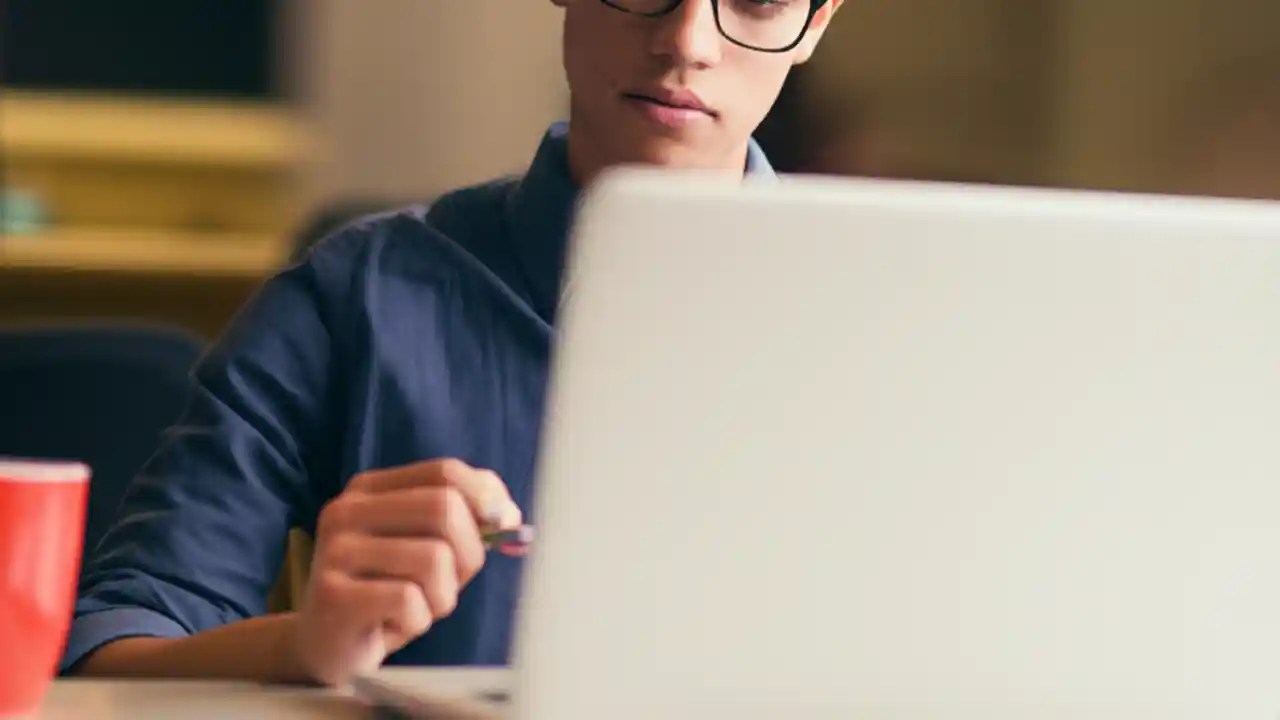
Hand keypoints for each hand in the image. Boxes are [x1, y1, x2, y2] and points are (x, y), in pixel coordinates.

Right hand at [291, 459, 521, 686]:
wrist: (327, 647)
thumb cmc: (388, 592)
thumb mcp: (428, 545)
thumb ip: (466, 517)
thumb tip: (508, 514)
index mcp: (369, 489)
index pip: (444, 472)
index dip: (485, 497)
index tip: (504, 526)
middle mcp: (346, 510)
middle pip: (443, 508)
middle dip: (467, 554)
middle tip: (450, 583)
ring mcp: (335, 551)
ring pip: (433, 559)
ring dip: (442, 596)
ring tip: (416, 608)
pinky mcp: (333, 595)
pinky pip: (410, 601)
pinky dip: (418, 621)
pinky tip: (393, 625)